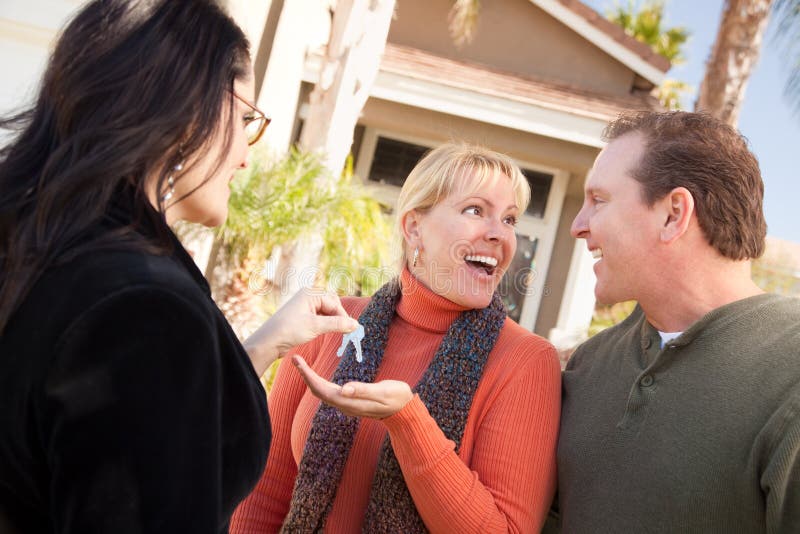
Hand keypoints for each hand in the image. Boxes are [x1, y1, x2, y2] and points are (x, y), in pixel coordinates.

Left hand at [244, 289, 359, 375]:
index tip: (350, 329)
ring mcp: (305, 306)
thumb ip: (337, 324)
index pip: (334, 302)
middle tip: (345, 331)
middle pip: (332, 304)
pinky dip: (326, 324)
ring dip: (333, 321)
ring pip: (327, 311)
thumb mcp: (316, 326)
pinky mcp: (303, 317)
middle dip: (339, 317)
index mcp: (310, 293)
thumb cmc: (289, 330)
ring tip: (338, 333)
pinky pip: (320, 317)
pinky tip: (327, 332)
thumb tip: (355, 324)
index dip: (343, 316)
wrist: (269, 342)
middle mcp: (308, 297)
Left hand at [292, 355, 412, 418]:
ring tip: (301, 365)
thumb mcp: (384, 392)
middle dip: (305, 375)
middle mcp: (345, 404)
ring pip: (322, 392)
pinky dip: (319, 382)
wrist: (404, 411)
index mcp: (350, 401)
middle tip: (295, 359)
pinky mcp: (350, 401)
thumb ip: (364, 390)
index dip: (308, 377)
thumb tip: (344, 388)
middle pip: (318, 391)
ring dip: (310, 379)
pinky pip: (329, 392)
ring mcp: (347, 404)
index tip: (299, 363)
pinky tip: (316, 375)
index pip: (322, 389)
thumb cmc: (397, 398)